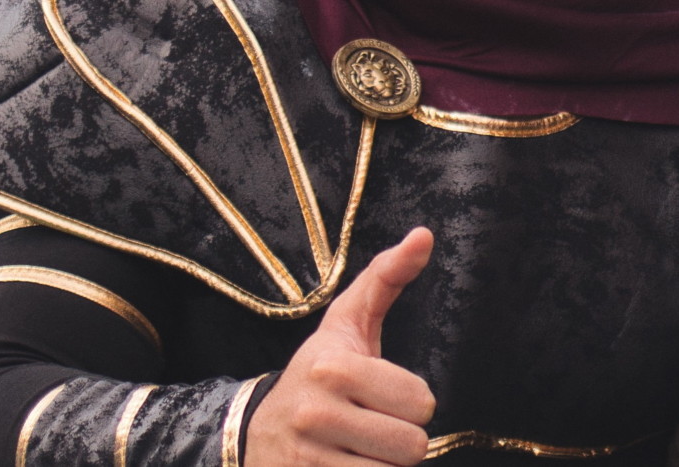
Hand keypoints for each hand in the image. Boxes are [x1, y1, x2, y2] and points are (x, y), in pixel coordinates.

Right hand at [247, 227, 436, 466]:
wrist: (254, 429)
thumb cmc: (318, 370)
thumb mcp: (348, 321)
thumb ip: (388, 277)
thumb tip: (424, 235)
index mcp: (333, 368)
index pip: (420, 403)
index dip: (413, 402)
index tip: (386, 394)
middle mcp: (316, 414)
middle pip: (411, 446)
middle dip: (402, 438)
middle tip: (377, 425)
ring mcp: (307, 460)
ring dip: (386, 466)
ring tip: (363, 448)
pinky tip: (351, 465)